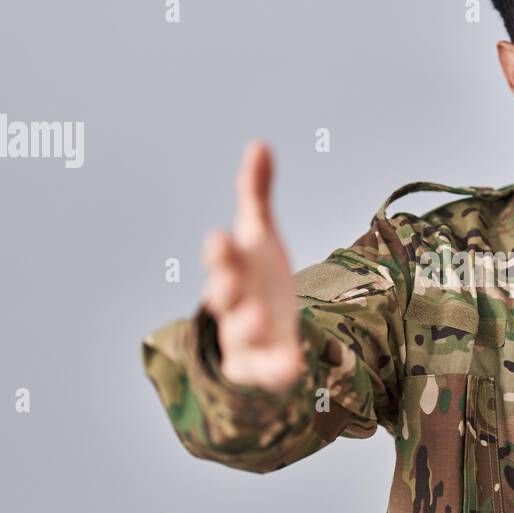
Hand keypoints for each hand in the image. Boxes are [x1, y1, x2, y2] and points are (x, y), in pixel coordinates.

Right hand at [201, 141, 304, 390]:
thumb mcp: (260, 235)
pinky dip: (278, 369)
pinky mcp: (265, 364)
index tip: (220, 237)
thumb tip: (260, 143)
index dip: (220, 252)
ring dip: (246, 325)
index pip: (222, 259)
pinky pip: (269, 369)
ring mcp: (247, 336)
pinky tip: (294, 367)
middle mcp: (234, 304)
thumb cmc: (256, 276)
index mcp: (231, 270)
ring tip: (257, 317)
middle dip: (224, 288)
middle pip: (223, 296)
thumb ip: (256, 194)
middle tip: (227, 282)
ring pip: (241, 333)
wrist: (264, 328)